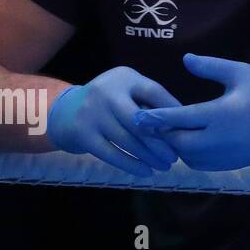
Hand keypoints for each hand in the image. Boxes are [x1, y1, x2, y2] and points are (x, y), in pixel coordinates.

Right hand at [46, 67, 182, 175]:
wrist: (63, 112)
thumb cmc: (106, 104)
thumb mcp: (125, 91)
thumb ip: (147, 101)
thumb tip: (181, 123)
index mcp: (123, 78)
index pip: (154, 92)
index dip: (172, 111)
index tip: (186, 129)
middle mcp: (107, 92)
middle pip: (141, 121)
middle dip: (160, 141)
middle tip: (174, 156)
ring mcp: (92, 113)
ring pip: (128, 140)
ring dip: (149, 156)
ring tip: (164, 166)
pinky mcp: (83, 133)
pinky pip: (112, 154)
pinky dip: (131, 165)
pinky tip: (145, 172)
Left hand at [131, 53, 249, 170]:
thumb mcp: (241, 72)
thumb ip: (211, 67)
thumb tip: (185, 59)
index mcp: (221, 114)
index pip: (179, 118)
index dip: (156, 118)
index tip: (139, 114)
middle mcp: (221, 138)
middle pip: (179, 142)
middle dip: (163, 134)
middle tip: (152, 123)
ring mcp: (226, 155)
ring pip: (188, 157)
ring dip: (176, 146)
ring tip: (170, 132)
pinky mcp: (230, 164)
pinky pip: (201, 164)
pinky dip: (190, 155)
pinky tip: (188, 142)